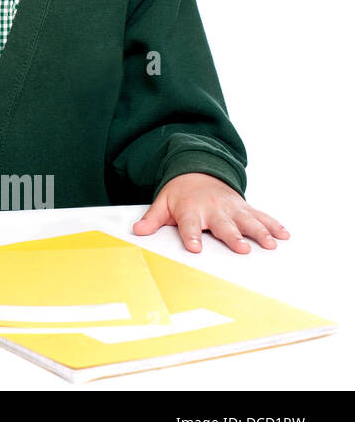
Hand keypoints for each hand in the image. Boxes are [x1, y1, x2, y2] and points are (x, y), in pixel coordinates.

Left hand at [133, 172, 288, 253]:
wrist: (198, 172)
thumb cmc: (180, 194)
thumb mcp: (162, 203)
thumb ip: (152, 219)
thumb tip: (137, 231)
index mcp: (190, 209)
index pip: (189, 225)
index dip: (191, 236)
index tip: (194, 248)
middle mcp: (213, 209)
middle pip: (223, 225)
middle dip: (233, 236)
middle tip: (242, 249)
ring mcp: (232, 208)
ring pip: (247, 221)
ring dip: (260, 232)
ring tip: (271, 244)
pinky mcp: (245, 208)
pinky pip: (261, 216)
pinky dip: (274, 225)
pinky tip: (284, 235)